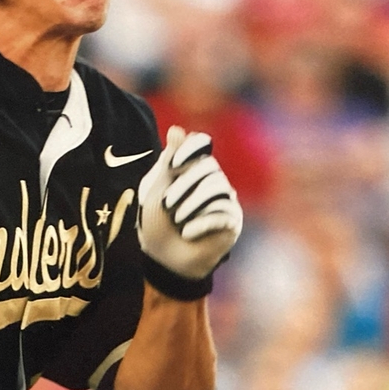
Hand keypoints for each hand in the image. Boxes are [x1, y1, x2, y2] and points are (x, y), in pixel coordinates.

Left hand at [136, 126, 242, 284]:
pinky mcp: (232, 221)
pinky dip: (201, 222)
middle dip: (184, 185)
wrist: (165, 260)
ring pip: (217, 187)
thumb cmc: (156, 224)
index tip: (172, 164)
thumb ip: (168, 162)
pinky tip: (187, 233)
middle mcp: (212, 180)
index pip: (201, 144)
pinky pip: (223, 212)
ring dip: (191, 204)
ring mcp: (225, 199)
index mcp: (193, 169)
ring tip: (177, 220)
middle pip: (208, 167)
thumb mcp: (157, 191)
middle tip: (166, 205)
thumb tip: (177, 129)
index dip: (190, 149)